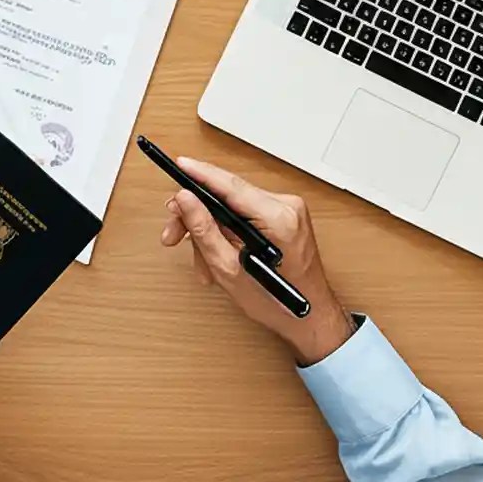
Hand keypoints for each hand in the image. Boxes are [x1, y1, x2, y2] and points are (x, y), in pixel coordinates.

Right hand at [158, 158, 355, 364]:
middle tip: (173, 235)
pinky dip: (228, 231)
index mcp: (278, 218)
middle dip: (197, 216)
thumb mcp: (229, 269)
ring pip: (233, 207)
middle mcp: (287, 207)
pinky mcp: (286, 216)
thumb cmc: (278, 302)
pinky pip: (246, 214)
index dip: (200, 174)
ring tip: (202, 260)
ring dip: (211, 230)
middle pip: (228, 196)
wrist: (309, 316)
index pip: (230, 185)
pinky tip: (219, 253)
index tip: (178, 165)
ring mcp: (289, 210)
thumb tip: (185, 201)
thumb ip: (204, 230)